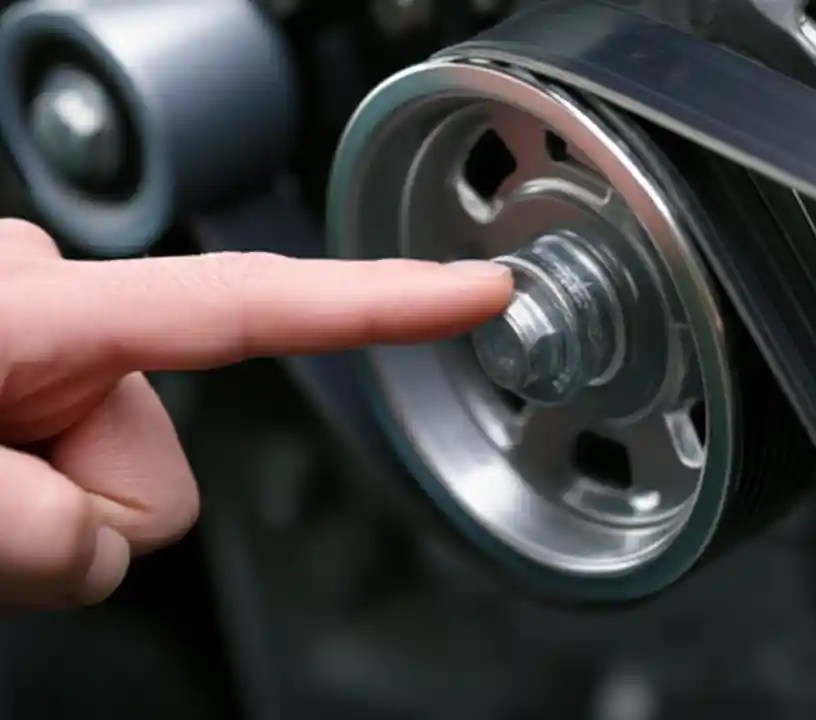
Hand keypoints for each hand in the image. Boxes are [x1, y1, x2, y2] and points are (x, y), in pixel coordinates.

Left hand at [0, 220, 511, 611]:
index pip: (248, 303)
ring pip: (131, 485)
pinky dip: (41, 516)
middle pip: (165, 465)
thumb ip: (22, 526)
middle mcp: (56, 302)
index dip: (380, 303)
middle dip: (89, 514)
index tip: (479, 291)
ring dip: (54, 521)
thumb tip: (101, 547)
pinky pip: (95, 479)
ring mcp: (50, 337)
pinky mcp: (41, 368)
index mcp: (38, 306)